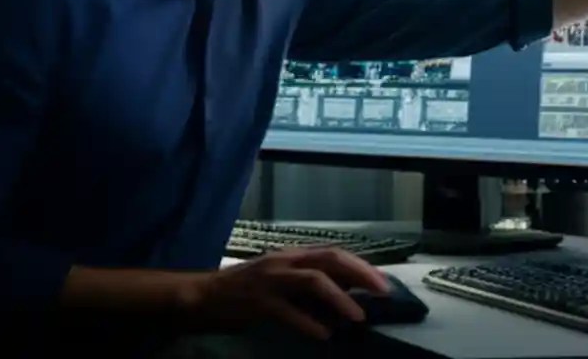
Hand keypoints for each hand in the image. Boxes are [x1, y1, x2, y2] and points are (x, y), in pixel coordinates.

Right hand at [185, 246, 390, 339]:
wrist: (205, 295)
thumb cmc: (247, 288)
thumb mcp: (282, 277)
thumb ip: (310, 281)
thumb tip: (347, 289)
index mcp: (293, 254)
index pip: (334, 253)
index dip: (361, 266)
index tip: (382, 282)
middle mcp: (285, 261)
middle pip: (330, 259)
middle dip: (360, 274)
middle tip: (382, 292)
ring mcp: (271, 280)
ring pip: (313, 281)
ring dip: (339, 298)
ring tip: (357, 316)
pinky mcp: (258, 301)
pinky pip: (288, 312)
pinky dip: (308, 323)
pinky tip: (324, 335)